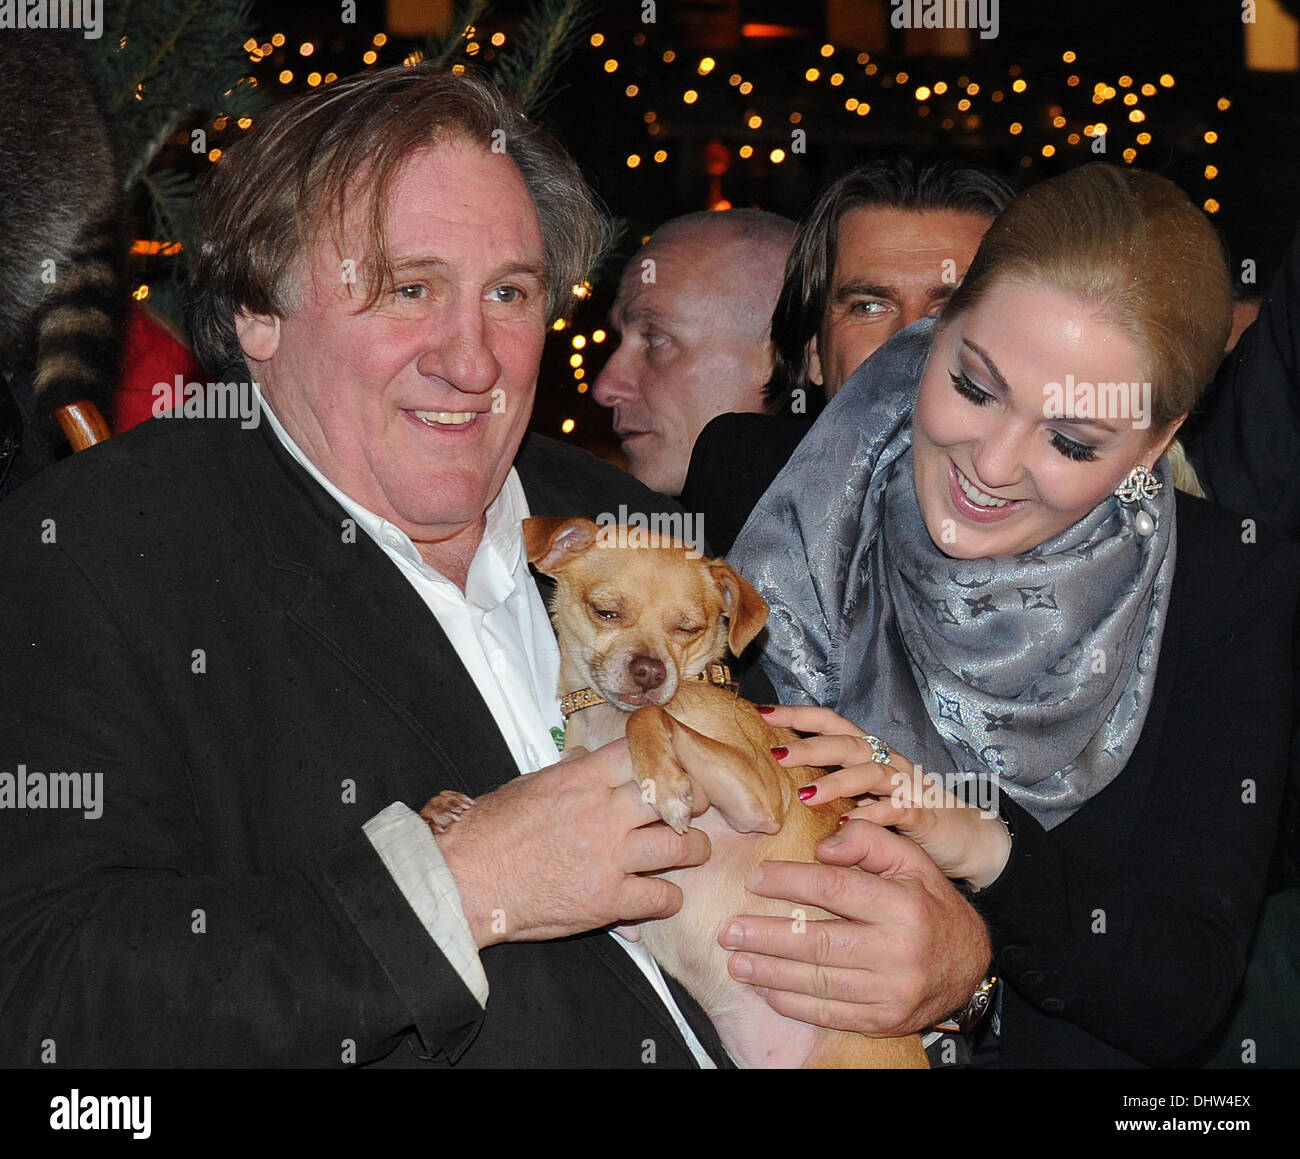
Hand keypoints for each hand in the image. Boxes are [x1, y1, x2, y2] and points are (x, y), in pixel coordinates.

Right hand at [436, 739, 709, 947]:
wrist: (466, 882)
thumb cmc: (490, 830)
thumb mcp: (530, 785)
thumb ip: (570, 772)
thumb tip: (590, 755)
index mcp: (581, 778)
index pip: (643, 753)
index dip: (667, 757)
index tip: (676, 766)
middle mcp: (602, 813)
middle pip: (674, 797)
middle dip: (694, 801)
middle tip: (696, 809)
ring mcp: (608, 858)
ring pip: (679, 847)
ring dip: (694, 849)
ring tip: (695, 851)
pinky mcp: (607, 900)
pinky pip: (660, 897)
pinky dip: (669, 898)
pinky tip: (664, 895)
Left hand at [719, 819, 991, 1036]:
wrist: (972, 966)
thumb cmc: (931, 905)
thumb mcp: (912, 861)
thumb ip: (868, 841)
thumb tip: (822, 845)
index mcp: (903, 905)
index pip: (835, 889)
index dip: (790, 882)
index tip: (755, 879)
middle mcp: (898, 952)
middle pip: (819, 943)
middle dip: (767, 937)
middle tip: (729, 931)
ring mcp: (891, 992)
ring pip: (819, 982)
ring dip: (771, 973)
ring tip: (737, 961)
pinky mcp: (884, 1020)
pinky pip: (831, 1014)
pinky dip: (794, 1004)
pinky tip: (767, 991)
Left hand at [763, 704, 1010, 888]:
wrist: (967, 837)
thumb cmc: (907, 815)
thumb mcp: (865, 797)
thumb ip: (833, 786)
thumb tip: (780, 783)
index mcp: (870, 753)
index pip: (832, 724)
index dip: (798, 715)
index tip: (762, 713)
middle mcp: (887, 761)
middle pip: (847, 743)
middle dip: (810, 746)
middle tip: (775, 754)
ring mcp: (906, 784)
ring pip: (870, 772)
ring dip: (837, 782)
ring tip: (806, 796)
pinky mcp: (923, 812)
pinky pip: (896, 809)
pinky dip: (872, 816)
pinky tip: (848, 825)